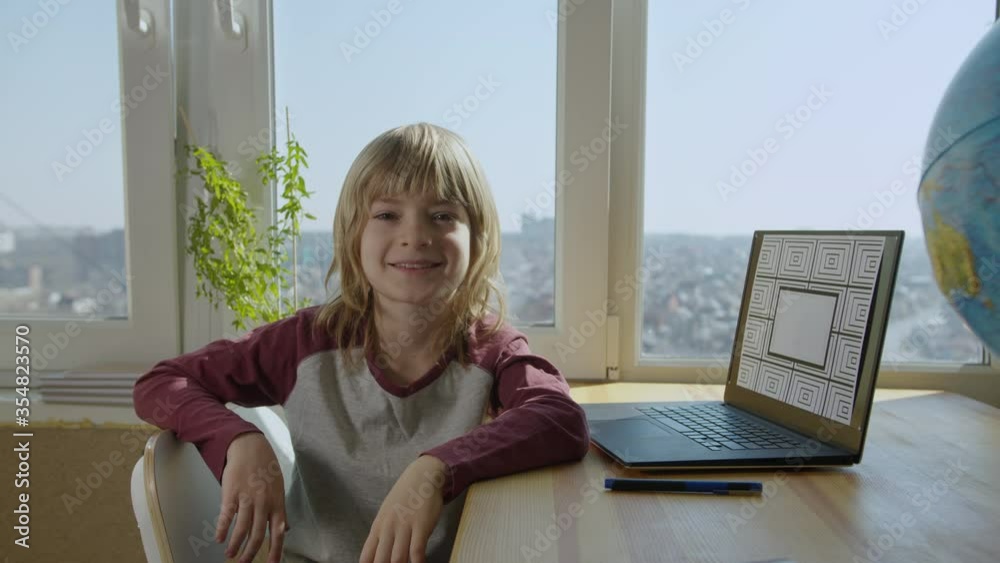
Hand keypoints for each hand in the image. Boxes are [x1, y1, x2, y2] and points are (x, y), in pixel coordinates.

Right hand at [216, 432, 288, 562]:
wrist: (249, 447)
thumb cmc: (266, 468)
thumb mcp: (278, 488)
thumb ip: (280, 510)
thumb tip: (285, 528)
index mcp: (277, 502)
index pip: (278, 532)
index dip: (275, 550)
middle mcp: (263, 502)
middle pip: (258, 534)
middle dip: (251, 553)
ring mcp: (247, 498)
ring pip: (242, 528)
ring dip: (235, 545)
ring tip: (231, 555)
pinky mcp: (231, 493)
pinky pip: (226, 515)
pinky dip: (222, 529)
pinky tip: (219, 538)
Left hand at [359, 455, 448, 562]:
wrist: (422, 477)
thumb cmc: (405, 496)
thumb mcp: (387, 513)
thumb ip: (382, 533)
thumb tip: (378, 554)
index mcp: (378, 526)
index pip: (366, 556)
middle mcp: (388, 528)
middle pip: (380, 560)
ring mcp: (404, 527)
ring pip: (398, 558)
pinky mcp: (421, 526)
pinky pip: (417, 551)